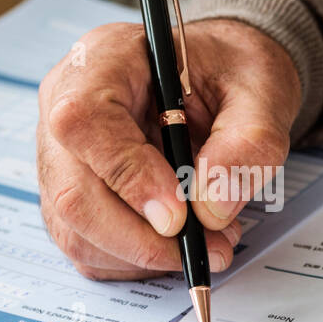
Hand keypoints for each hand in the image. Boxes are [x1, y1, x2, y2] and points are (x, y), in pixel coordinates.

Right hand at [37, 18, 300, 279]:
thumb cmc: (230, 74)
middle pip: (72, 190)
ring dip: (144, 255)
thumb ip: (247, 143)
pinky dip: (136, 261)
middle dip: (140, 237)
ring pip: (76, 230)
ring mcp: (61, 156)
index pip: (84, 120)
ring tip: (208, 241)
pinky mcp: (71, 197)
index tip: (179, 214)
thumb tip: (211, 208)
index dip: (128, 175)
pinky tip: (179, 243)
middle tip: (205, 246)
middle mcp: (65, 106)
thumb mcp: (261, 91)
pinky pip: (87, 247)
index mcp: (104, 60)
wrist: (222, 79)